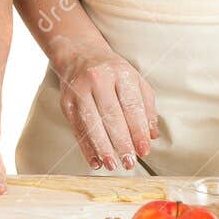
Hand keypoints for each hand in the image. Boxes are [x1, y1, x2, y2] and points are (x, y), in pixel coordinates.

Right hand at [52, 37, 157, 170]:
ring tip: (112, 164)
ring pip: (91, 123)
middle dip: (122, 142)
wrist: (79, 54)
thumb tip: (152, 135)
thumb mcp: (135, 81)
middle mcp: (98, 79)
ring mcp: (79, 90)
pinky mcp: (66, 102)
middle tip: (129, 162)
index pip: (131, 105)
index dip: (138, 130)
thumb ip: (146, 107)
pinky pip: (76, 128)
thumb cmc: (112, 71)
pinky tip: (95, 160)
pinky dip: (86, 147)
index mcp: (120, 73)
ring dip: (102, 147)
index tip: (144, 149)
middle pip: (111, 115)